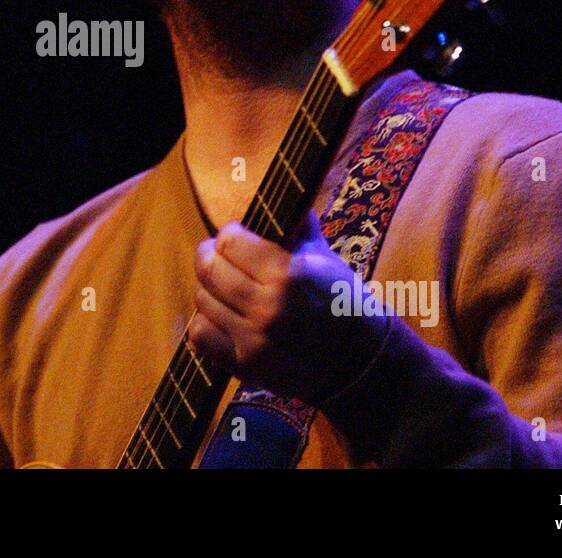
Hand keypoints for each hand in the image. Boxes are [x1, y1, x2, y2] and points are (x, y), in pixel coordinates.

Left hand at [187, 212, 389, 404]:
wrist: (360, 362)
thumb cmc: (343, 303)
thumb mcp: (325, 258)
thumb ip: (299, 227)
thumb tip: (285, 196)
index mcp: (288, 275)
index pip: (230, 241)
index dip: (231, 234)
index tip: (237, 236)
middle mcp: (267, 308)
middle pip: (209, 269)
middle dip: (211, 256)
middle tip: (218, 256)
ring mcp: (253, 340)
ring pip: (202, 300)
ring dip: (210, 290)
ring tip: (225, 287)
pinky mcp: (245, 365)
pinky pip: (201, 336)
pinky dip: (206, 322)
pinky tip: (222, 316)